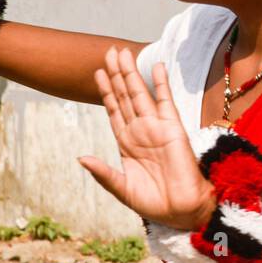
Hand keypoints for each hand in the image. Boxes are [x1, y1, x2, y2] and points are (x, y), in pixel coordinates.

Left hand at [78, 47, 214, 230]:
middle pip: (125, 96)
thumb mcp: (121, 188)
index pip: (114, 109)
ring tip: (123, 53)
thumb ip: (103, 172)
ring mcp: (156, 127)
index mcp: (126, 143)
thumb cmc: (152, 203)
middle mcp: (140, 130)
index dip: (105, 90)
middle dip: (116, 74)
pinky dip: (161, 83)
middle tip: (109, 52)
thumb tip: (81, 158)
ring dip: (131, 73)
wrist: (180, 210)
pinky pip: (165, 101)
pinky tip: (156, 67)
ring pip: (140, 94)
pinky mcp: (173, 128)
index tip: (97, 72)